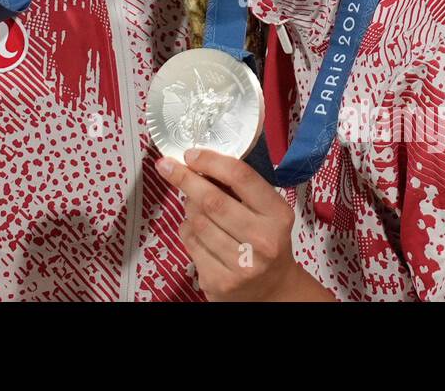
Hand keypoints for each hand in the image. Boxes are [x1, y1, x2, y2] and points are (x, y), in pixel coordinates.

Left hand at [156, 148, 326, 300]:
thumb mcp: (266, 212)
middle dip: (185, 178)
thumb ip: (240, 189)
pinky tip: (195, 228)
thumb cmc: (264, 240)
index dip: (211, 161)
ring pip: (197, 221)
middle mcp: (262, 241)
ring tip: (192, 202)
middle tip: (168, 166)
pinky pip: (190, 242)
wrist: (272, 290)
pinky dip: (187, 229)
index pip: (241, 177)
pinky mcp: (219, 281)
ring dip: (188, 206)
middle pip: (213, 200)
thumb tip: (197, 163)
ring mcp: (240, 265)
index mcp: (277, 215)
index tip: (190, 154)